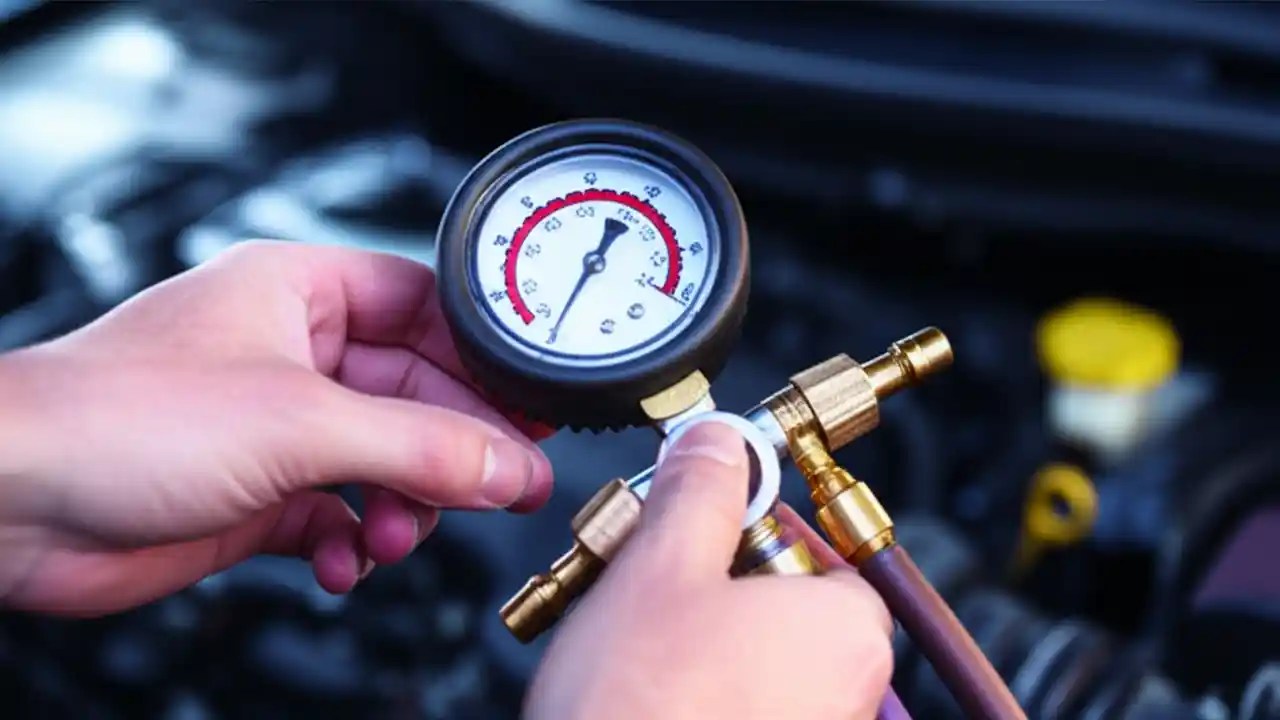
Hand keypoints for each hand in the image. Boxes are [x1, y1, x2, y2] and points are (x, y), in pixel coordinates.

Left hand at [0, 240, 553, 615]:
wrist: (10, 503)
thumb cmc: (116, 417)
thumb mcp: (302, 423)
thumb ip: (422, 447)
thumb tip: (508, 465)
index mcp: (302, 292)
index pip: (426, 311)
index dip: (483, 360)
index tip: (529, 408)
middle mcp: (292, 353)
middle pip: (414, 396)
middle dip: (452, 449)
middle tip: (498, 487)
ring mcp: (274, 427)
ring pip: (382, 462)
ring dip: (403, 504)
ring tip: (397, 531)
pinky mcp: (256, 493)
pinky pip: (338, 514)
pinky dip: (354, 541)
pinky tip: (346, 558)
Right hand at [524, 422, 892, 719]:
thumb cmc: (642, 716)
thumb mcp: (660, 566)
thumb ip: (700, 490)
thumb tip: (719, 443)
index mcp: (846, 628)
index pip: (823, 549)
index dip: (752, 530)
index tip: (705, 528)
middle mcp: (851, 694)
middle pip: (789, 608)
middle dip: (718, 590)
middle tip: (653, 588)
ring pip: (760, 666)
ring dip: (702, 644)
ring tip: (635, 650)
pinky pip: (745, 712)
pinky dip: (702, 699)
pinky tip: (646, 698)